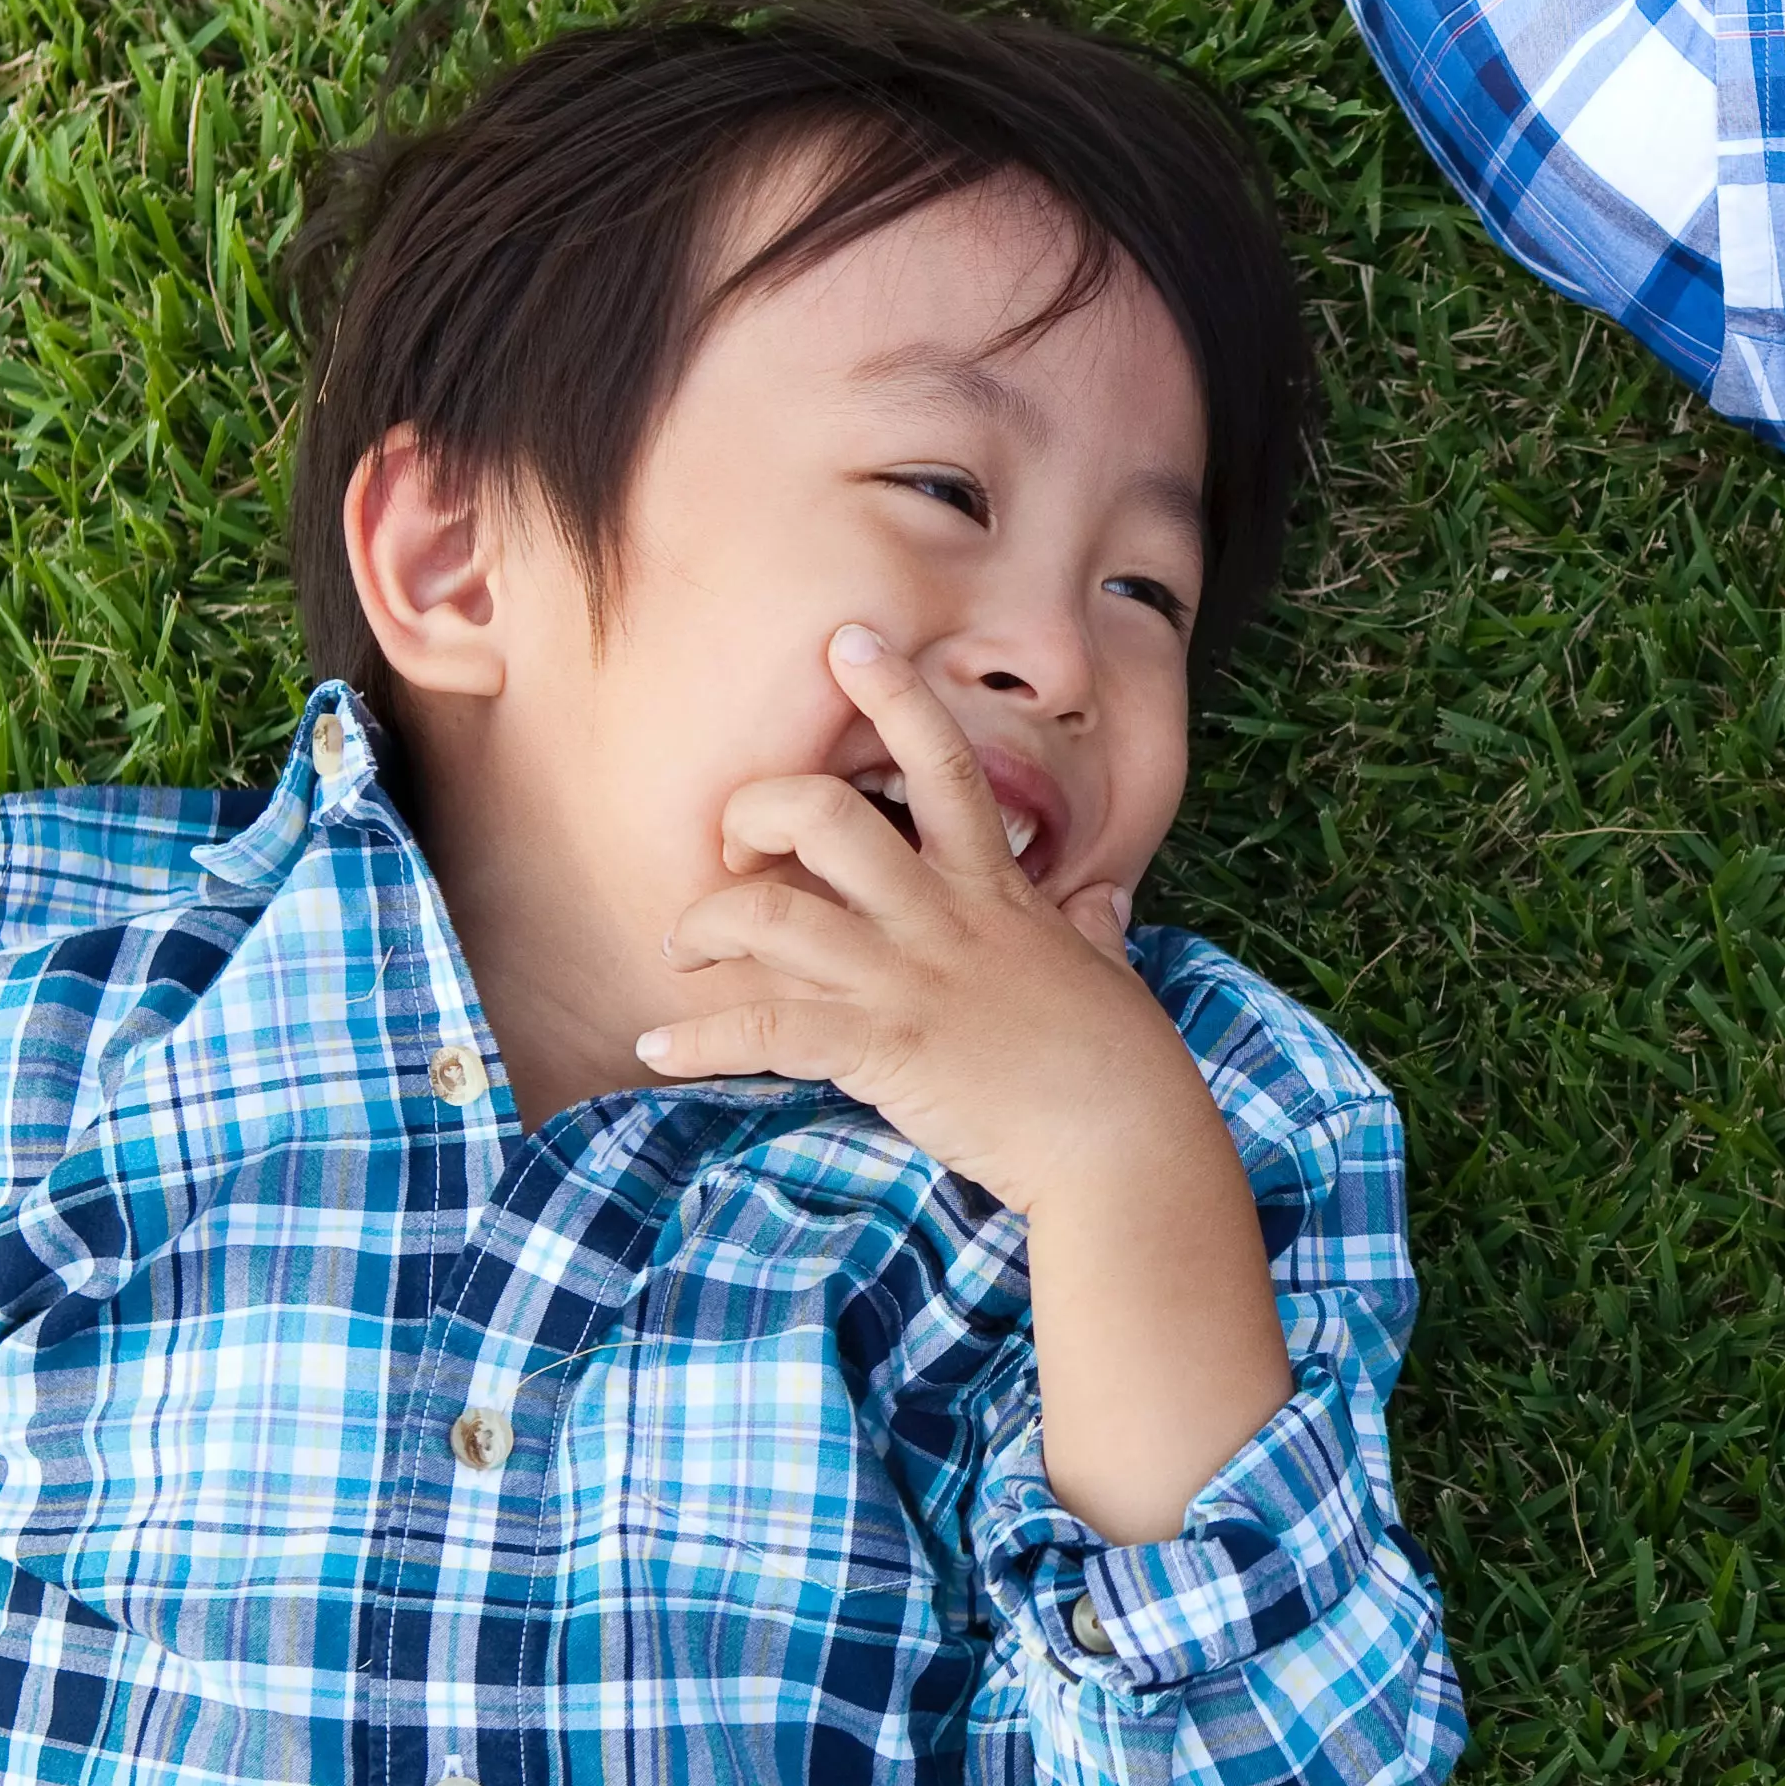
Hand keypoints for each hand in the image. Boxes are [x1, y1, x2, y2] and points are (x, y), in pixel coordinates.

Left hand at [637, 627, 1221, 1216]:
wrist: (1125, 1143)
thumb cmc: (1124, 1063)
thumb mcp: (1109, 973)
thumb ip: (1092, 928)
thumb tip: (1105, 903)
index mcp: (993, 889)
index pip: (944, 763)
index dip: (895, 692)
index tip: (847, 642)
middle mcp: (941, 918)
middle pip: (824, 813)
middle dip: (753, 815)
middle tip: (730, 856)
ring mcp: (908, 981)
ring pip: (773, 915)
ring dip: (704, 925)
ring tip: (681, 952)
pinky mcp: (883, 1051)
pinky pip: (765, 1030)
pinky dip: (697, 1040)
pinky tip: (659, 1052)